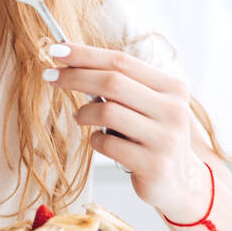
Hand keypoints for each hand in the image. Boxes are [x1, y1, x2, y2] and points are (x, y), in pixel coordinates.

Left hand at [43, 42, 208, 221]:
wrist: (180, 180)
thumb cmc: (154, 135)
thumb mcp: (148, 104)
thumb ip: (122, 84)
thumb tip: (73, 61)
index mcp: (173, 88)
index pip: (122, 61)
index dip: (86, 54)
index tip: (57, 50)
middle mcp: (173, 110)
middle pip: (112, 82)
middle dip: (75, 76)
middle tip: (51, 76)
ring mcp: (165, 138)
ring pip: (107, 111)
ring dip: (83, 112)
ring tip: (79, 116)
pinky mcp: (153, 165)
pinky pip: (107, 143)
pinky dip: (95, 139)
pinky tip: (99, 140)